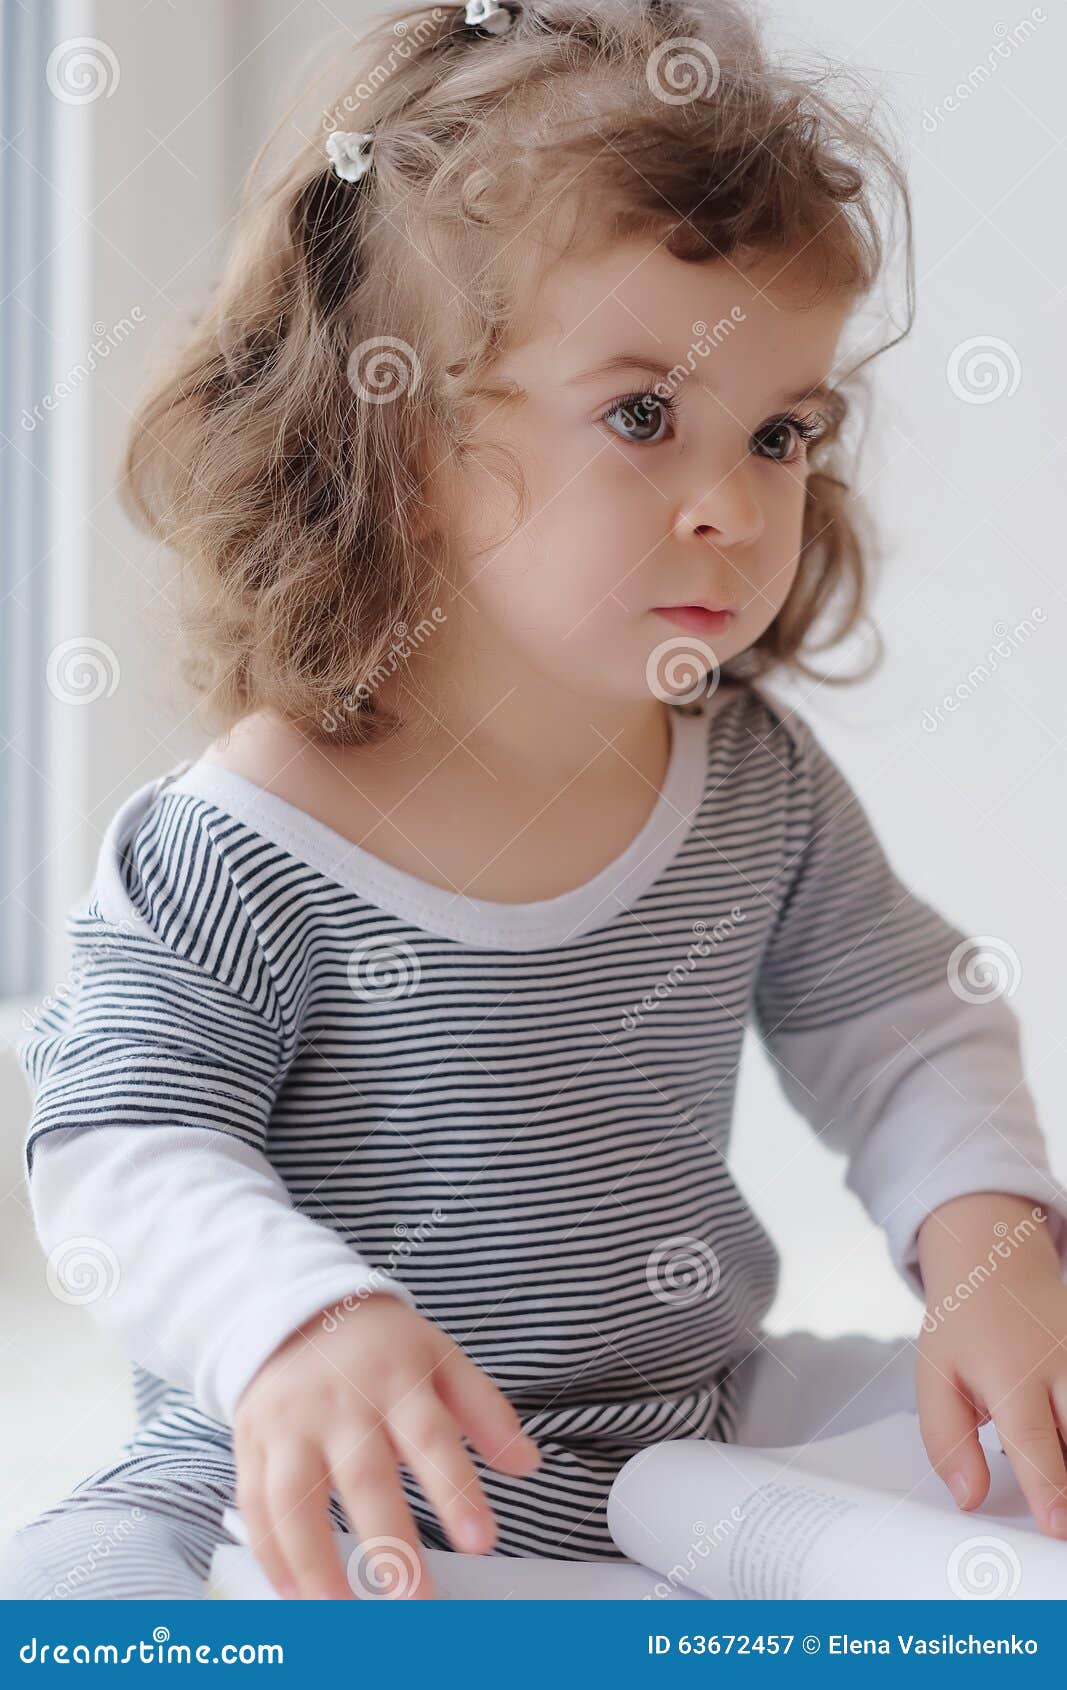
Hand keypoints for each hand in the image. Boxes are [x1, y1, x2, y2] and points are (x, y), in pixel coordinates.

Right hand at [231, 1289, 540, 1598]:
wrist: (299, 1310)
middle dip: (389, 1541)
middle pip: (364, 1477)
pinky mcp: (252, 1443)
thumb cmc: (382, 1348)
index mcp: (398, 1381)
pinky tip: (294, 1594)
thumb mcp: (442, 1358)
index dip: (456, 1491)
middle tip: (415, 1597)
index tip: (481, 1541)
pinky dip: (271, 1552)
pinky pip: (256, 1503)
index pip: (432, 1439)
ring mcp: (291, 1425)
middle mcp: (342, 1404)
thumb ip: (486, 1411)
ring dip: (316, 1559)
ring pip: (296, 1497)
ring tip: (341, 1610)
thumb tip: (528, 1464)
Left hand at [915, 1191, 1066, 1537]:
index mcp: (1010, 1373)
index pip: (1033, 1441)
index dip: (1048, 1489)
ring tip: (1059, 1477)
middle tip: (1066, 1521)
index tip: (1058, 1528)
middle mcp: (1060, 1366)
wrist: (997, 1264)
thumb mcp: (935, 1377)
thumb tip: (969, 1498)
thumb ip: (947, 1441)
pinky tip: (1061, 1441)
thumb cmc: (964, 1329)